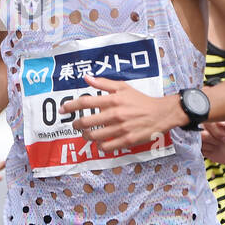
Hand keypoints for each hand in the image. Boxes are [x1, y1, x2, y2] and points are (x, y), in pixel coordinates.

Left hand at [62, 75, 180, 153]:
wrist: (161, 113)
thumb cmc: (140, 100)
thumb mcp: (123, 87)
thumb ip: (103, 83)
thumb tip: (86, 77)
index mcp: (113, 100)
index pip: (86, 102)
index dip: (71, 106)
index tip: (63, 109)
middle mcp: (115, 114)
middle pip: (86, 122)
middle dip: (76, 124)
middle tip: (75, 124)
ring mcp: (121, 128)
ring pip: (94, 136)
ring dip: (87, 136)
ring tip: (87, 134)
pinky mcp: (127, 140)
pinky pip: (106, 147)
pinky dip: (100, 145)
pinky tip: (100, 142)